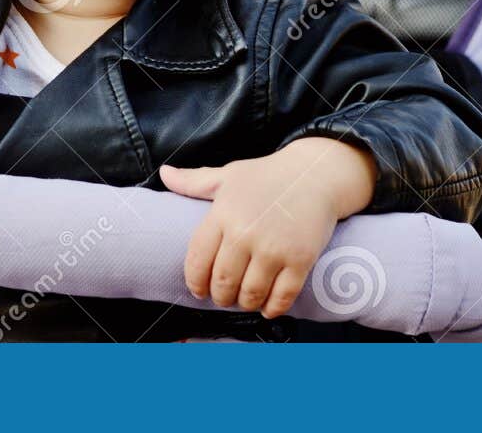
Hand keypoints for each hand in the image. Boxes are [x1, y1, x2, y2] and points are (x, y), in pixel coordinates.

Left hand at [159, 137, 377, 318]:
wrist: (316, 173)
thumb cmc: (268, 175)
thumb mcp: (229, 175)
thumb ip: (194, 181)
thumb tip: (165, 174)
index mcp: (222, 214)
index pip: (196, 261)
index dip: (195, 282)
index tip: (199, 290)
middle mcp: (245, 233)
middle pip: (222, 283)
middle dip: (220, 296)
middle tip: (224, 296)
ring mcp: (274, 248)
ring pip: (250, 295)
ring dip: (245, 303)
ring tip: (246, 298)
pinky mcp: (300, 259)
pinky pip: (281, 298)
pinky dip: (272, 308)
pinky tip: (268, 305)